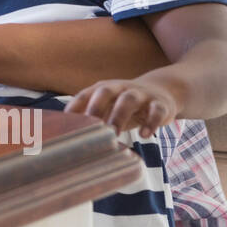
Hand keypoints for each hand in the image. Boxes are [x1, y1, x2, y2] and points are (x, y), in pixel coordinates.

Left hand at [64, 76, 180, 138]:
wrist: (161, 92)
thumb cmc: (124, 106)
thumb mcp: (107, 109)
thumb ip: (90, 119)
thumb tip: (66, 137)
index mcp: (103, 89)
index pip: (85, 94)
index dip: (75, 106)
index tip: (66, 122)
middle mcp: (120, 88)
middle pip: (105, 91)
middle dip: (96, 107)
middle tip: (91, 127)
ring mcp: (140, 95)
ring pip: (129, 100)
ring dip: (119, 115)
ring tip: (115, 133)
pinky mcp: (159, 104)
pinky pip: (156, 111)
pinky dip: (151, 122)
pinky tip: (145, 136)